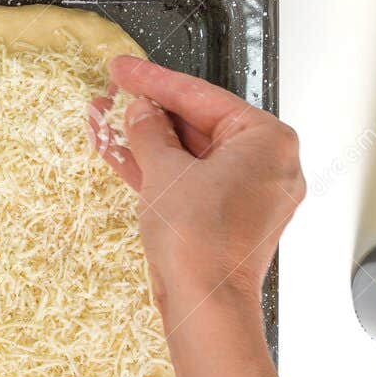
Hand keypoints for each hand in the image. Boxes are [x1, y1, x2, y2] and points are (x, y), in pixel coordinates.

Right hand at [85, 56, 304, 323]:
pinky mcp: (229, 222)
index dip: (155, 81)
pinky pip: (192, 185)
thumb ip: (150, 131)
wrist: (205, 307)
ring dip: (148, 144)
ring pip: (192, 158)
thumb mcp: (165, 171)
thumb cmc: (200, 242)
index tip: (125, 69)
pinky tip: (122, 157)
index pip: (203, 97)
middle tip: (113, 95)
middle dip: (151, 114)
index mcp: (268, 141)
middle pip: (200, 125)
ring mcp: (249, 196)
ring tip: (107, 124)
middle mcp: (268, 166)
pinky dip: (161, 174)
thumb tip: (141, 112)